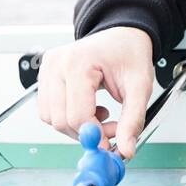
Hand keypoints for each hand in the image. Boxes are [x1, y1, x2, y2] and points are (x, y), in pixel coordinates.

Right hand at [36, 27, 153, 156]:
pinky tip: (88, 107)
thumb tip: (126, 150)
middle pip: (61, 120)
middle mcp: (57, 64)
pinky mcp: (44, 75)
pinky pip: (47, 110)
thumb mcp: (140, 86)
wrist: (122, 36)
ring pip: (51, 119)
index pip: (78, 115)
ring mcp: (47, 68)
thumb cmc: (130, 54)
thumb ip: (133, 119)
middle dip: (86, 133)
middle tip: (111, 128)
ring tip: (101, 113)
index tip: (112, 143)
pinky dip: (67, 117)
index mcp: (79, 62)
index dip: (95, 135)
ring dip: (76, 127)